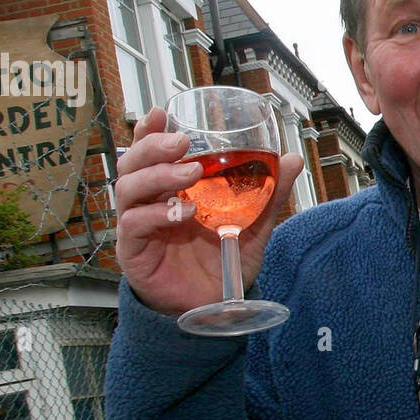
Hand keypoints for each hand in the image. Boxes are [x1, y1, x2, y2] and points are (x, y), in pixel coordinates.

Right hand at [114, 106, 304, 315]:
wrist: (214, 307)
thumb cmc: (222, 262)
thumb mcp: (251, 225)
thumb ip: (268, 194)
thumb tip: (291, 160)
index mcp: (170, 189)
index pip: (150, 152)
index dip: (149, 131)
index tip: (161, 113)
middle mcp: (149, 202)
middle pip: (132, 163)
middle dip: (152, 146)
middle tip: (181, 142)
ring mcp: (137, 226)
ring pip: (128, 189)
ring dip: (157, 176)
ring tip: (188, 174)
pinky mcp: (133, 251)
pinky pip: (133, 225)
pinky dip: (156, 215)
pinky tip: (182, 213)